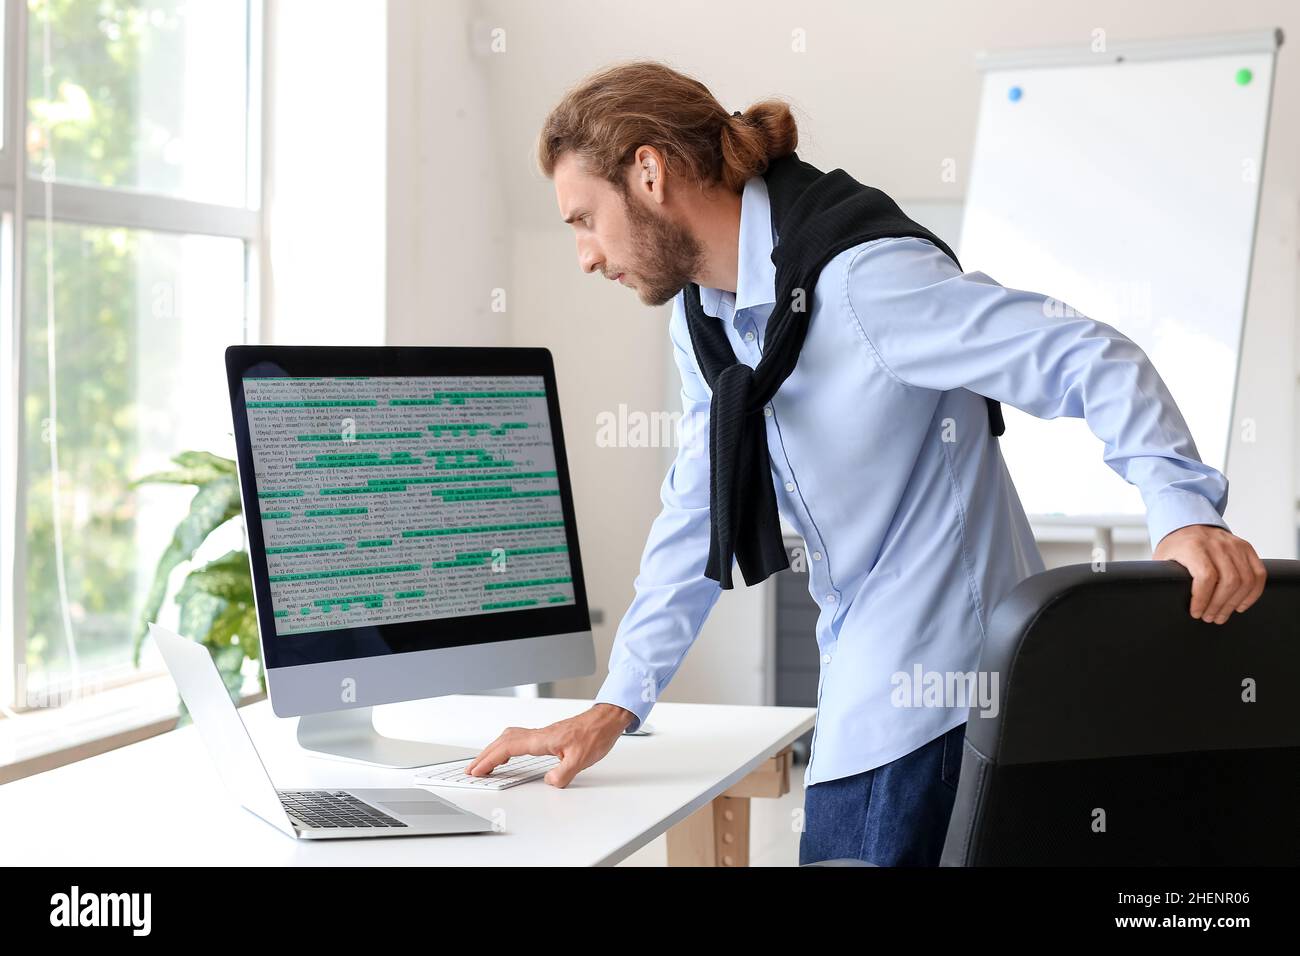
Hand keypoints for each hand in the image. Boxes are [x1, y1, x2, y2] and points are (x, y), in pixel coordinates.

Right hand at [465, 703, 634, 787]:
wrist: (605, 721)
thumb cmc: (595, 735)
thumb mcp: (582, 759)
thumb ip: (563, 773)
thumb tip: (549, 781)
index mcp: (542, 739)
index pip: (508, 748)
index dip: (490, 759)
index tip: (477, 770)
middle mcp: (538, 735)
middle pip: (502, 742)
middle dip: (484, 756)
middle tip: (471, 770)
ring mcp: (541, 734)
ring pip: (508, 738)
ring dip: (493, 750)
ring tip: (484, 764)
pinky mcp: (545, 735)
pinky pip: (517, 738)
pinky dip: (505, 747)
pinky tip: (507, 754)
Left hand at [1152, 524, 1266, 623]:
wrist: (1189, 524)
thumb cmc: (1176, 546)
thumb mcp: (1164, 560)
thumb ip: (1167, 577)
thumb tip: (1166, 601)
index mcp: (1194, 546)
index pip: (1206, 576)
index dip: (1203, 599)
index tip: (1196, 612)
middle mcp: (1216, 544)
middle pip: (1229, 581)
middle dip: (1219, 605)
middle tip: (1210, 618)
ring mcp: (1234, 545)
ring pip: (1245, 580)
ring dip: (1234, 603)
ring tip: (1222, 615)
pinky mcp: (1246, 548)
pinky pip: (1258, 574)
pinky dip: (1253, 593)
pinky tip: (1240, 604)